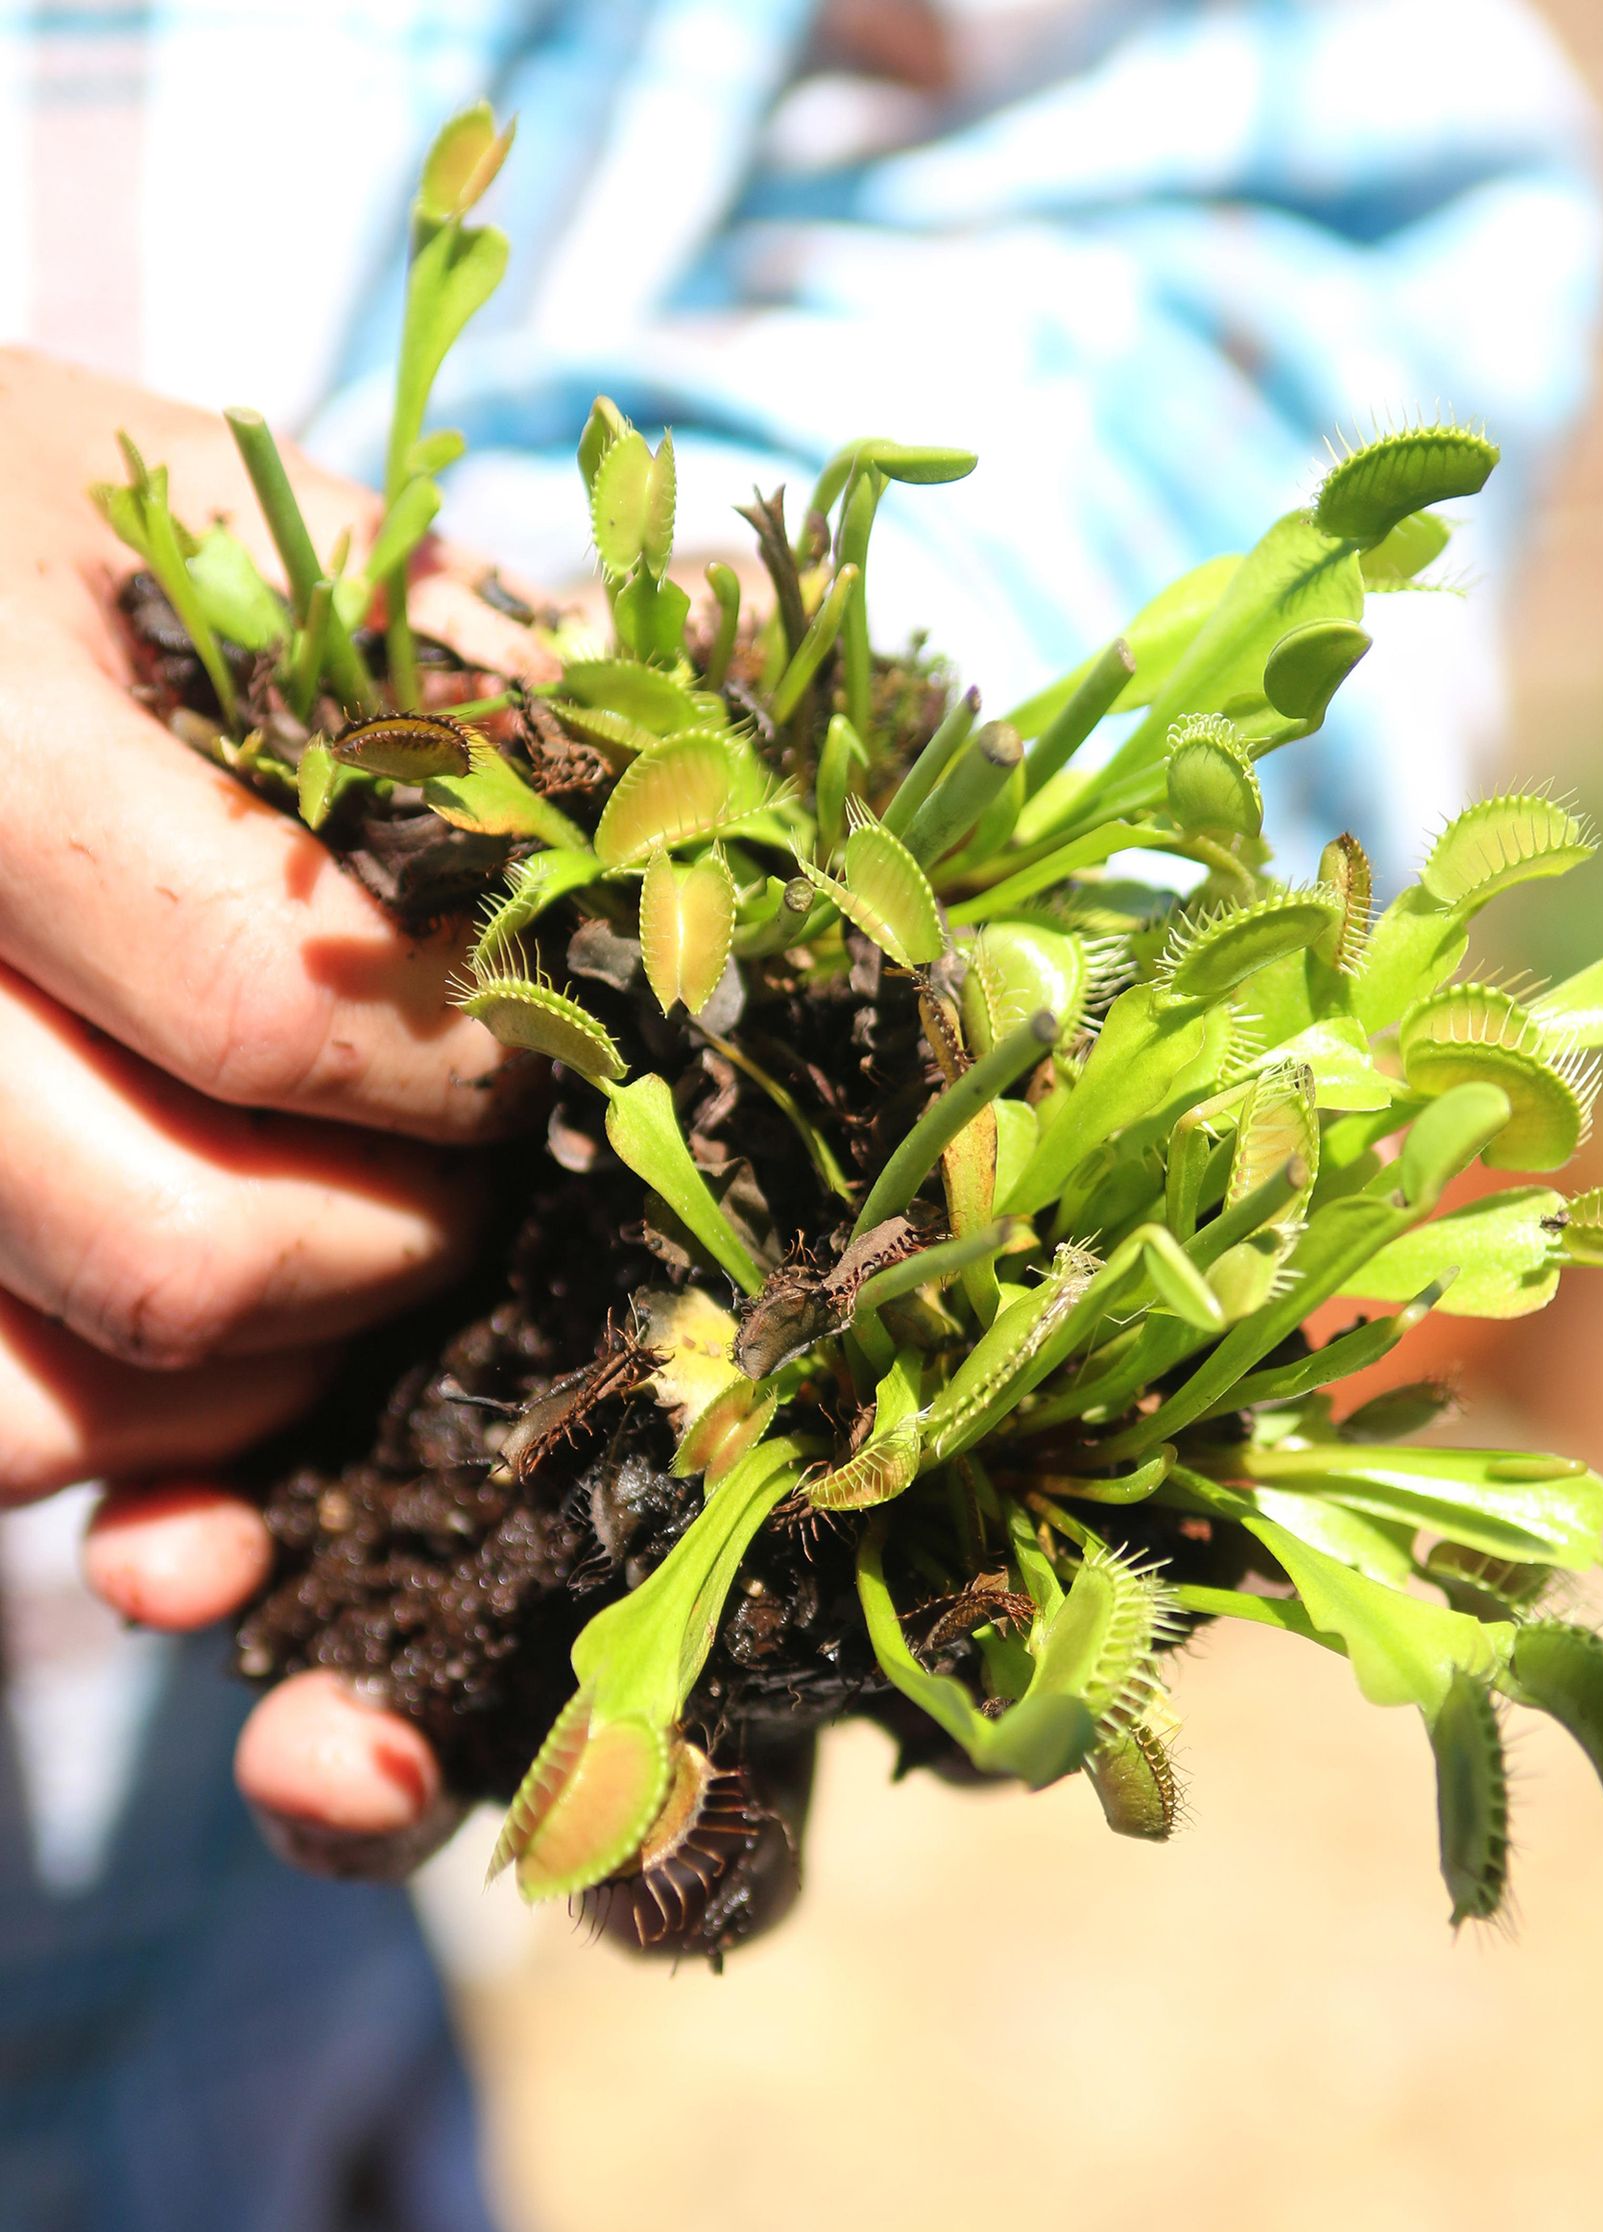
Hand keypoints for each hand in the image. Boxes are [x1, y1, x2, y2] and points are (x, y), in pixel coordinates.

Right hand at [0, 349, 549, 1873]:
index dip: (470, 1067)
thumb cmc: (23, 536)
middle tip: (485, 1159)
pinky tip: (233, 1397)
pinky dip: (138, 1465)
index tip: (548, 1028)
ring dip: (285, 1372)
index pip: (274, 1006)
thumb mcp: (225, 534)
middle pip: (183, 1248)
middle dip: (411, 1243)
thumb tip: (676, 836)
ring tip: (371, 1240)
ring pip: (62, 1400)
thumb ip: (440, 664)